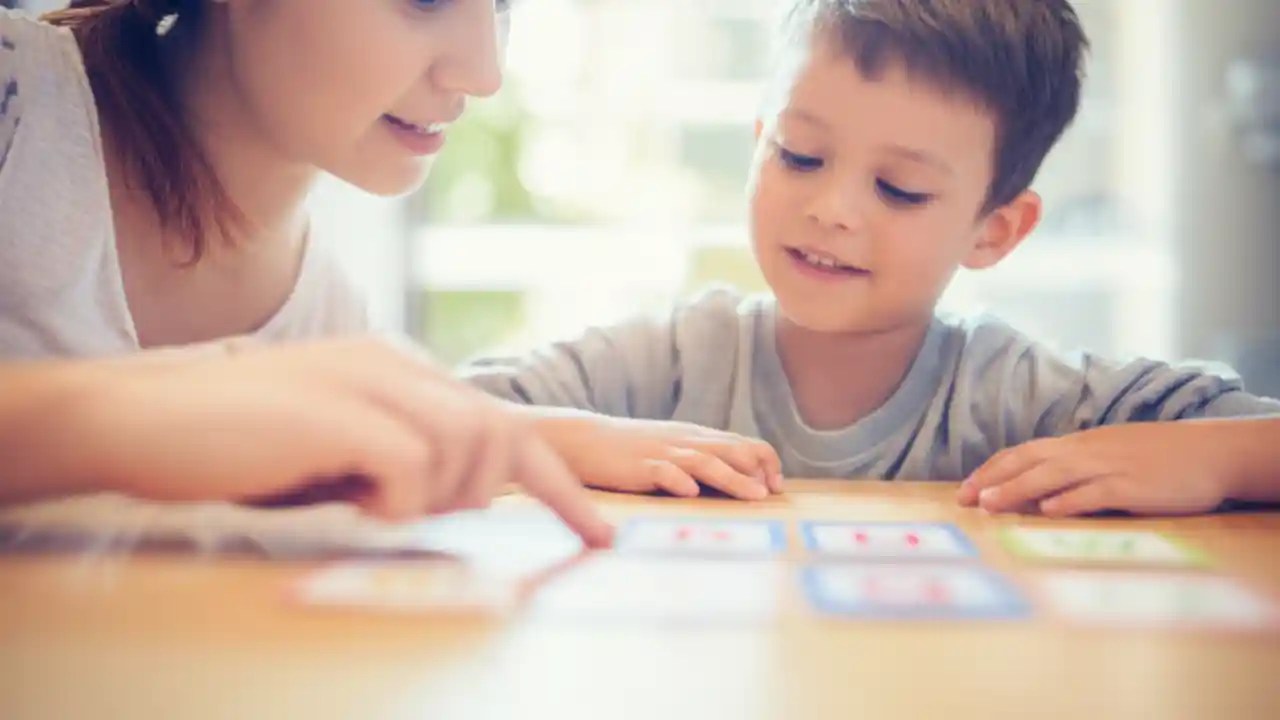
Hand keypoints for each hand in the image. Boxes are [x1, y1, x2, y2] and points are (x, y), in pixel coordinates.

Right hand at [56, 337, 611, 545]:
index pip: (506, 423)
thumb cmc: (236, 445)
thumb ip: (396, 459)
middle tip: (429, 516)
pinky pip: (411, 466)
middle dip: (494, 495)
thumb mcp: (334, 450)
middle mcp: (392, 366)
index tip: (599, 537)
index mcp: (397, 370)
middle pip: (501, 433)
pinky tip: (348, 504)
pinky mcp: (334, 412)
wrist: (139, 418)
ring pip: (466, 447)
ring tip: (368, 504)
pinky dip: (396, 502)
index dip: (559, 487)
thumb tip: (450, 503)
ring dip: (435, 499)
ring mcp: (364, 382)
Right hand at [529, 410, 782, 499]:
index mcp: (695, 437)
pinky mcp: (640, 466)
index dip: (764, 461)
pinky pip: (663, 472)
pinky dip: (679, 480)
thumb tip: (736, 479)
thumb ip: (700, 459)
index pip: (741, 443)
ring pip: (705, 462)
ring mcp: (662, 453)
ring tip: (755, 495)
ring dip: (733, 479)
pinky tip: (692, 493)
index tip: (776, 485)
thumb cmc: (631, 450)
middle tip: (774, 492)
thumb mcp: (672, 448)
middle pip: (730, 450)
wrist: (585, 441)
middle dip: (757, 470)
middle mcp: (684, 442)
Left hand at [957, 422, 1235, 516]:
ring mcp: (1109, 467)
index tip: (965, 489)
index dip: (993, 469)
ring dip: (1019, 489)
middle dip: (993, 479)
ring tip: (991, 505)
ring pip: (1054, 474)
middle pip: (1030, 460)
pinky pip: (1096, 492)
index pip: (1024, 452)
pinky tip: (1048, 510)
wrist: (1211, 452)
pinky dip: (1070, 500)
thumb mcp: (1109, 456)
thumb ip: (1077, 469)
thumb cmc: (1159, 456)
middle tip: (964, 499)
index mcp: (1079, 445)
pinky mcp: (1133, 486)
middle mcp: (1087, 452)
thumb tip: (1041, 490)